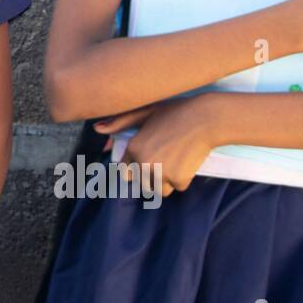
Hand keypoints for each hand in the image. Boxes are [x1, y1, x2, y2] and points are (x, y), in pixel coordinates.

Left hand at [94, 95, 217, 196]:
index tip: (148, 162)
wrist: (205, 119)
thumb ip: (121, 122)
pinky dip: (183, 179)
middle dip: (152, 176)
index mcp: (133, 148)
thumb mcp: (145, 112)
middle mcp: (143, 163)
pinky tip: (187, 162)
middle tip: (166, 160)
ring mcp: (160, 173)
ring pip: (160, 189)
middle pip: (143, 184)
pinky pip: (178, 187)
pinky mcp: (178, 179)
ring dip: (167, 181)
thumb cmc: (175, 113)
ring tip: (176, 161)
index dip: (136, 168)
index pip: (125, 172)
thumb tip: (97, 129)